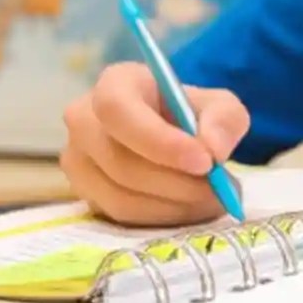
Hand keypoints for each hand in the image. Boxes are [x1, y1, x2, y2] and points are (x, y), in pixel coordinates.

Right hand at [60, 62, 249, 226]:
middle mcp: (83, 120)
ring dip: (174, 205)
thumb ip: (225, 119)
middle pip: (120, 162)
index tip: (205, 162)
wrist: (173, 140)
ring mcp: (77, 160)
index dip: (159, 141)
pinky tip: (189, 207)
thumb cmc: (191, 116)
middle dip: (176, 183)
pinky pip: (122, 217)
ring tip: (211, 199)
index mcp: (114, 84)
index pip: (118, 109)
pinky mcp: (84, 195)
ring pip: (121, 197)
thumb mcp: (220, 107)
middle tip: (218, 190)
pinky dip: (163, 218)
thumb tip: (213, 150)